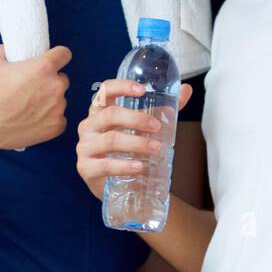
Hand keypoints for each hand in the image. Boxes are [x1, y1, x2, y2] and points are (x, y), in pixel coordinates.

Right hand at [0, 44, 71, 151]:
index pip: (64, 54)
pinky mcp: (55, 127)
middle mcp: (55, 87)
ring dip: (49, 101)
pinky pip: (59, 119)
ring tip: (27, 107)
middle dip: (50, 81)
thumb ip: (5, 50)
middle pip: (62, 79)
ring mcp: (57, 109)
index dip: (57, 56)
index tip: (51, 61)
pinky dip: (48, 119)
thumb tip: (9, 50)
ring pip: (60, 100)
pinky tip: (32, 120)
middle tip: (32, 88)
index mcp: (44, 67)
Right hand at [75, 78, 192, 199]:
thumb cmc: (131, 149)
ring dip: (136, 143)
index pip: (105, 91)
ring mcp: (85, 147)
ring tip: (155, 149)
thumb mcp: (145, 128)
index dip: (121, 86)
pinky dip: (124, 166)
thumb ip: (164, 110)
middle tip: (157, 127)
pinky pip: (105, 165)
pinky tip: (139, 167)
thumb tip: (186, 90)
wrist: (124, 185)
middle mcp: (89, 126)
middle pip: (110, 115)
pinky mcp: (85, 168)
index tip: (143, 90)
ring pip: (110, 140)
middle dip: (136, 119)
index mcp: (101, 111)